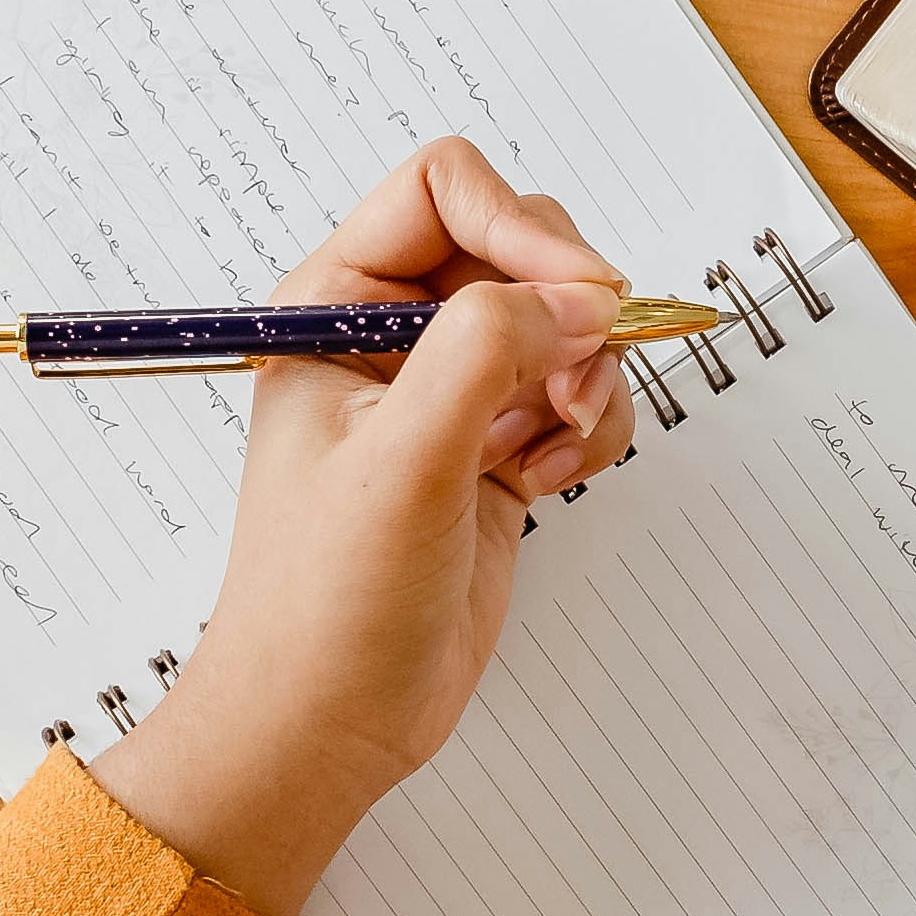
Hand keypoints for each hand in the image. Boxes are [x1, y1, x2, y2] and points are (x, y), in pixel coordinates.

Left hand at [91, 140, 632, 915]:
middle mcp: (391, 336)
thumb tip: (575, 298)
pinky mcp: (493, 449)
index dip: (519, 227)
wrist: (326, 723)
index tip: (575, 296)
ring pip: (562, 320)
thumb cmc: (323, 601)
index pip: (443, 192)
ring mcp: (447, 393)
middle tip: (571, 386)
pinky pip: (576, 392)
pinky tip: (555, 479)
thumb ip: (484, 351)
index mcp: (333, 305)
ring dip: (589, 372)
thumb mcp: (401, 459)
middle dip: (568, 306)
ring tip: (558, 444)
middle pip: (517, 246)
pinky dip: (592, 426)